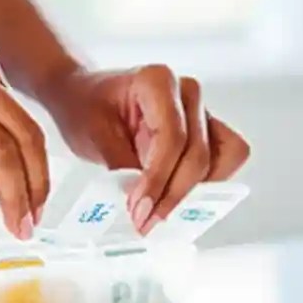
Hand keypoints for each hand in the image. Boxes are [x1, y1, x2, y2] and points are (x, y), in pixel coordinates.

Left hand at [42, 64, 249, 233]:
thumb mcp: (91, 135)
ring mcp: (199, 111)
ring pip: (220, 158)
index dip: (159, 178)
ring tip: (157, 212)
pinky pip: (221, 160)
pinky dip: (202, 184)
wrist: (81, 96)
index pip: (172, 137)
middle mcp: (187, 92)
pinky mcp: (204, 130)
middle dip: (172, 193)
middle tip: (145, 222)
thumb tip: (144, 201)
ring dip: (193, 191)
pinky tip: (170, 197)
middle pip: (198, 153)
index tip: (140, 209)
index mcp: (158, 81)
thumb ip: (120, 164)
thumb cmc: (84, 108)